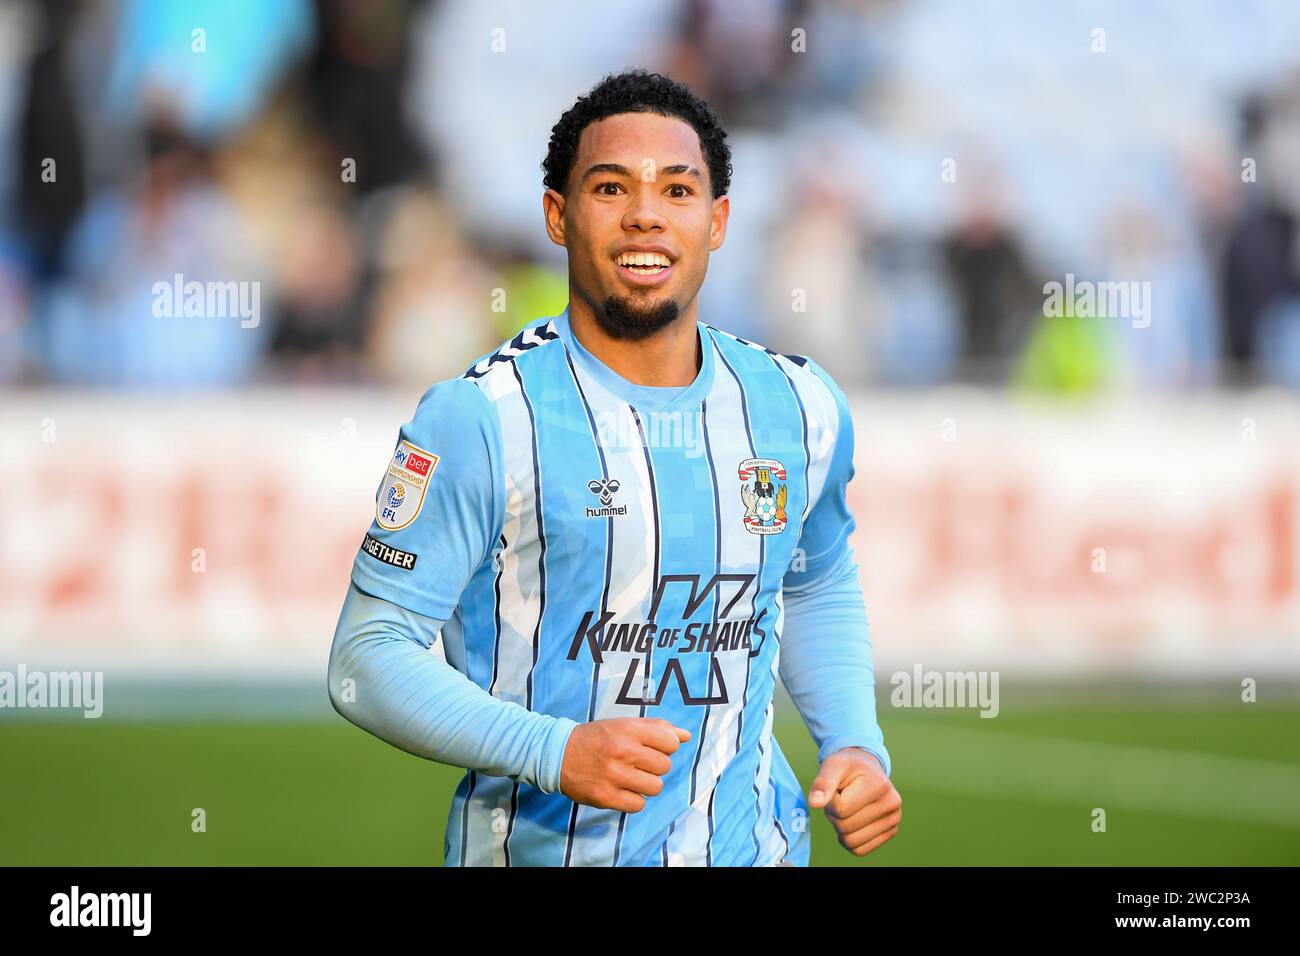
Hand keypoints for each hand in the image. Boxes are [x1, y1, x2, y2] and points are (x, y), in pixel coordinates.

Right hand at [559, 717, 690, 812]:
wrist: (559, 754)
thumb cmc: (597, 738)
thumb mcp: (624, 725)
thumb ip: (656, 728)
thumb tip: (685, 736)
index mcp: (628, 730)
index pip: (670, 742)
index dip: (666, 746)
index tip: (653, 748)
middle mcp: (622, 751)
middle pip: (664, 766)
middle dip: (655, 766)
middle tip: (638, 763)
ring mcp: (614, 775)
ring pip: (655, 787)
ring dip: (646, 784)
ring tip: (631, 777)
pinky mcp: (606, 797)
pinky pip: (638, 805)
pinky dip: (633, 800)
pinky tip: (622, 789)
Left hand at [808, 747, 900, 856]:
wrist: (866, 768)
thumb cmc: (848, 767)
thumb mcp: (833, 764)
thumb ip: (822, 782)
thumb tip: (814, 803)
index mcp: (879, 785)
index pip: (841, 809)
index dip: (830, 801)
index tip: (836, 789)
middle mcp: (892, 804)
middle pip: (845, 827)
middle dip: (834, 815)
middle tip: (840, 799)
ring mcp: (894, 820)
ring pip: (851, 842)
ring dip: (840, 828)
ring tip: (846, 809)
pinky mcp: (890, 832)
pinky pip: (860, 850)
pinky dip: (849, 840)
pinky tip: (852, 821)